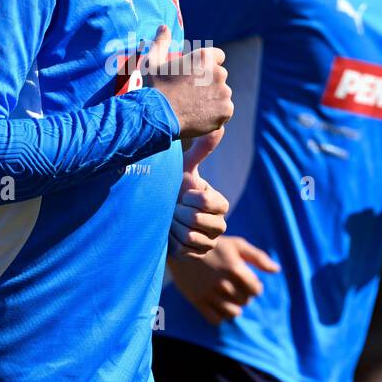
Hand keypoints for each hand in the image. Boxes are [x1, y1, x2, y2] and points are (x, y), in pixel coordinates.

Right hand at [144, 25, 232, 138]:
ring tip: (193, 108)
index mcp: (203, 58)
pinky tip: (199, 117)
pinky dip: (215, 115)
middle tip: (191, 95)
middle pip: (219, 77)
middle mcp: (218, 72)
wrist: (157, 116)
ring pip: (222, 95)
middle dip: (209, 84)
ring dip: (212, 99)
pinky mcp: (225, 110)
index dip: (207, 65)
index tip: (196, 75)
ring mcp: (224, 92)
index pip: (218, 56)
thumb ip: (161, 43)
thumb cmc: (154, 88)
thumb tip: (164, 27)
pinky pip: (224, 111)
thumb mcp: (152, 62)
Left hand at [168, 128, 228, 259]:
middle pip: (197, 221)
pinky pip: (183, 250)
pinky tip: (168, 232)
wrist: (160, 212)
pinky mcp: (196, 256)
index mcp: (220, 204)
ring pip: (190, 236)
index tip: (184, 193)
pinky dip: (170, 240)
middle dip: (179, 212)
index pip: (209, 203)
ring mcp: (209, 242)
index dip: (191, 198)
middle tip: (173, 206)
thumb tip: (219, 126)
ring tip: (170, 218)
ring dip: (173, 225)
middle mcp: (220, 225)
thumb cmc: (175, 187)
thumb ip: (203, 149)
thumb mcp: (186, 168)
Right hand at [168, 235, 278, 324]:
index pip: (256, 290)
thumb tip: (277, 270)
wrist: (181, 246)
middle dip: (244, 295)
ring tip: (228, 296)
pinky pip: (216, 319)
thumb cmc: (214, 245)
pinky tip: (218, 303)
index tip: (248, 280)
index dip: (255, 286)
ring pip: (233, 313)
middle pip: (245, 301)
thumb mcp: (237, 245)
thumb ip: (258, 258)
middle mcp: (223, 283)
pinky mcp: (197, 301)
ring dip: (234, 306)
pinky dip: (220, 315)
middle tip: (235, 285)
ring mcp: (209, 294)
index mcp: (235, 269)